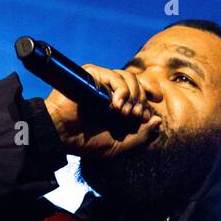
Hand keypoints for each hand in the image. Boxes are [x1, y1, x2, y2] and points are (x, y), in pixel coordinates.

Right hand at [43, 64, 162, 157]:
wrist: (61, 136)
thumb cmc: (86, 142)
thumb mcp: (119, 146)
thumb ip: (140, 136)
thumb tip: (158, 120)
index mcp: (120, 106)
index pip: (142, 93)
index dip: (150, 98)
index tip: (150, 111)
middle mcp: (112, 92)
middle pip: (138, 84)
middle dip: (141, 101)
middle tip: (134, 116)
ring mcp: (102, 82)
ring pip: (129, 77)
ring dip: (132, 95)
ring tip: (123, 112)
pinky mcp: (92, 75)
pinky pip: (114, 74)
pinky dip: (121, 89)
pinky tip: (116, 104)